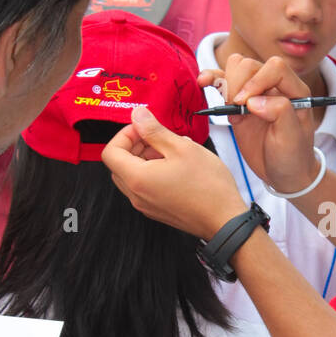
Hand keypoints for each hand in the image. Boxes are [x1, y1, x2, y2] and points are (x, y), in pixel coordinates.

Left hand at [102, 107, 245, 240]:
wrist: (225, 220)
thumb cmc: (208, 186)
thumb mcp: (182, 148)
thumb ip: (155, 131)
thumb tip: (137, 116)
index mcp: (137, 178)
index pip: (111, 152)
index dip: (124, 135)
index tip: (143, 128)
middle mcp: (136, 195)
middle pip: (118, 165)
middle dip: (133, 146)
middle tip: (156, 137)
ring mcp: (146, 205)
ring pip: (131, 176)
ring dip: (143, 159)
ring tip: (170, 151)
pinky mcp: (157, 210)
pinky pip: (144, 188)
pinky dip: (152, 173)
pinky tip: (175, 167)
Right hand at [205, 53, 319, 193]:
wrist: (284, 173)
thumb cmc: (293, 156)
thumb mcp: (291, 138)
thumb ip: (280, 113)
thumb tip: (254, 100)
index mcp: (295, 91)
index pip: (275, 68)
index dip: (257, 81)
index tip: (245, 105)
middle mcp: (275, 86)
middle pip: (250, 65)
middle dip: (238, 85)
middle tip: (236, 111)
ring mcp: (256, 92)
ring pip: (236, 67)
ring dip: (226, 83)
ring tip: (228, 109)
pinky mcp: (239, 102)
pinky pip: (223, 80)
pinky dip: (212, 79)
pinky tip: (203, 84)